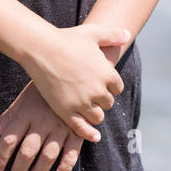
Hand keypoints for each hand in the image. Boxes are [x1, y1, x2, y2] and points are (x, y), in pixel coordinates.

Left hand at [0, 81, 84, 170]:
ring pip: (48, 155)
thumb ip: (11, 114)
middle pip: (27, 152)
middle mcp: (43, 121)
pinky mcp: (77, 129)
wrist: (73, 70)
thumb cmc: (44, 86)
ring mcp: (61, 126)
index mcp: (27, 112)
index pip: (10, 139)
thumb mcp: (25, 96)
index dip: (0, 157)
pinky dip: (66, 166)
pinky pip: (72, 151)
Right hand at [20, 22, 128, 142]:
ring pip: (98, 117)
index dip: (110, 86)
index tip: (101, 82)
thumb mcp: (94, 33)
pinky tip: (94, 137)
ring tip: (87, 108)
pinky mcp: (66, 111)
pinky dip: (89, 133)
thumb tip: (128, 35)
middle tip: (91, 93)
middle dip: (102, 99)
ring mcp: (82, 102)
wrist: (41, 49)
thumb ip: (113, 35)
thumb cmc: (67, 38)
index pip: (117, 88)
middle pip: (108, 103)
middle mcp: (98, 90)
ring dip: (95, 113)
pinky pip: (82, 128)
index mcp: (107, 74)